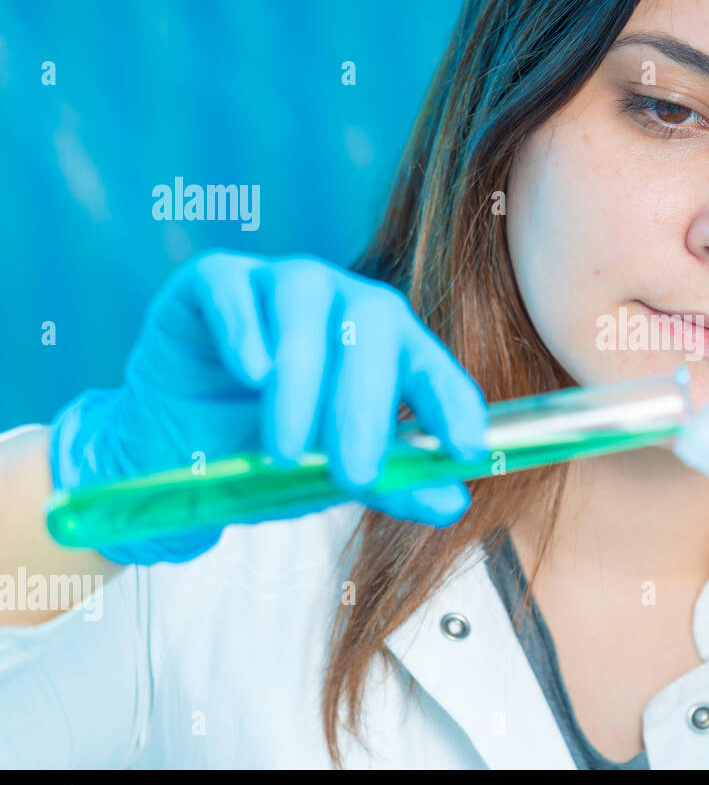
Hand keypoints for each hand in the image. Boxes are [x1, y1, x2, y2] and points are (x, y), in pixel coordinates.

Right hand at [48, 250, 487, 564]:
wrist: (169, 455)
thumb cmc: (263, 456)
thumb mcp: (327, 479)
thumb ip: (391, 484)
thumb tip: (452, 502)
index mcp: (387, 349)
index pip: (431, 364)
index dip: (452, 401)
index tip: (464, 448)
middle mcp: (342, 305)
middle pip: (375, 323)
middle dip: (368, 406)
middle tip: (355, 474)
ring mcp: (277, 285)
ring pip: (307, 303)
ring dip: (304, 378)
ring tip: (288, 449)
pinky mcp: (212, 282)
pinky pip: (232, 288)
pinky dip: (244, 328)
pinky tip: (252, 373)